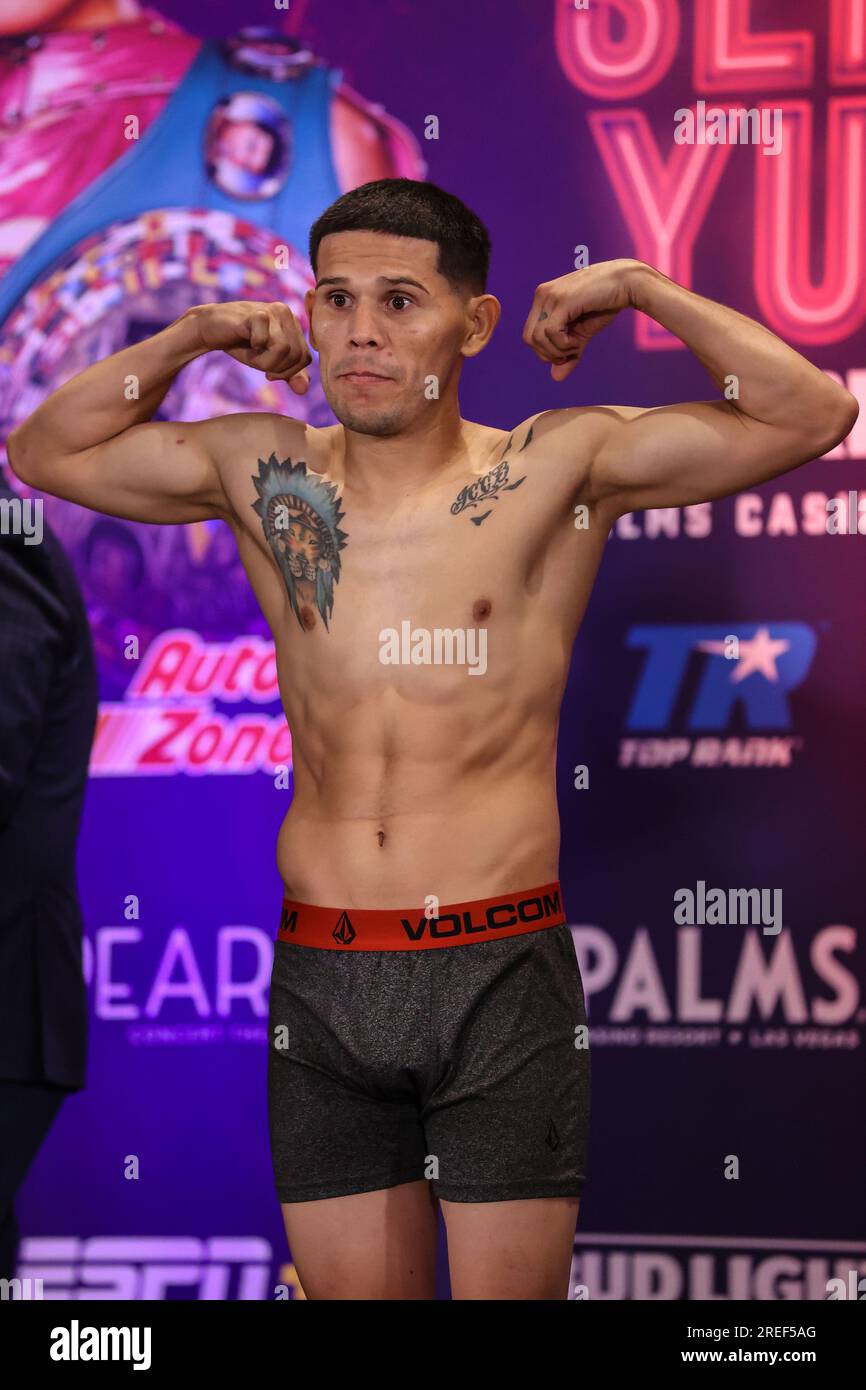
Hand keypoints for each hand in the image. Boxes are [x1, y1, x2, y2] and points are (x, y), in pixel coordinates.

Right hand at [189, 300, 312, 393]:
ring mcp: (273, 311)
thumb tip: (303, 390)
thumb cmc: (240, 344)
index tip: (269, 371)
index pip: (305, 358)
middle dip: (277, 369)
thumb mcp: (268, 362)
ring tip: (252, 353)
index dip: (288, 372)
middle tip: (258, 364)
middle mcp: (286, 313)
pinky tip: (245, 341)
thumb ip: (288, 374)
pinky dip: (254, 350)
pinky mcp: (258, 313)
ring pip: (284, 350)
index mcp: (293, 324)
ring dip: (264, 361)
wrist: (209, 328)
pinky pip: (266, 342)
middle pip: (297, 356)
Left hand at [522, 259, 640, 380]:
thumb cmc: (605, 305)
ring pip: (537, 338)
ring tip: (576, 344)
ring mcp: (550, 296)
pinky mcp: (562, 300)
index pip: (529, 334)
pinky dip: (563, 345)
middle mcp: (542, 294)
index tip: (567, 351)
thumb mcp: (582, 334)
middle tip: (570, 351)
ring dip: (558, 350)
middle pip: (528, 338)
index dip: (545, 351)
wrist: (626, 283)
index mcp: (543, 299)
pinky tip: (578, 340)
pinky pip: (551, 333)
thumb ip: (568, 354)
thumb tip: (555, 378)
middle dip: (548, 354)